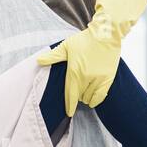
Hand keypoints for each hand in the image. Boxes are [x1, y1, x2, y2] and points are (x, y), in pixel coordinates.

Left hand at [37, 0, 146, 115]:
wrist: (106, 34)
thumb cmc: (85, 40)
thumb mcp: (66, 46)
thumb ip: (53, 56)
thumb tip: (39, 61)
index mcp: (74, 71)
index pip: (70, 94)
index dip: (69, 105)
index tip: (69, 112)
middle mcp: (86, 77)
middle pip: (79, 96)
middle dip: (76, 96)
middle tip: (76, 90)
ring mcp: (98, 79)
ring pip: (89, 97)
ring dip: (85, 97)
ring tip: (84, 90)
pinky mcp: (108, 79)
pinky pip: (100, 96)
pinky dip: (95, 99)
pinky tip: (93, 98)